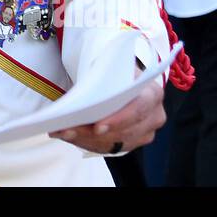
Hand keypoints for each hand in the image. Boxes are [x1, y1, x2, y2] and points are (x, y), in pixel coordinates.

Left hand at [48, 76, 164, 154]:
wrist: (124, 80)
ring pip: (114, 143)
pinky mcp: (131, 143)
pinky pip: (107, 147)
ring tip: (62, 131)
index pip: (139, 109)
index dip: (118, 119)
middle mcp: (154, 116)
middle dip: (93, 133)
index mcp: (152, 93)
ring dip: (84, 138)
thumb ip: (105, 79)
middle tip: (68, 130)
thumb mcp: (113, 68)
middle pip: (123, 131)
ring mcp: (144, 133)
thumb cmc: (117, 73)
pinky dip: (85, 141)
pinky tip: (68, 135)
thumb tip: (83, 93)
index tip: (97, 126)